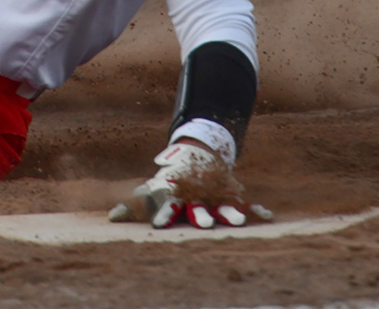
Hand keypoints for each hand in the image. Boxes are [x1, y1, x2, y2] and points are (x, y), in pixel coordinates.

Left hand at [108, 143, 273, 228]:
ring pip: (221, 202)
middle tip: (204, 224)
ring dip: (229, 212)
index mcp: (174, 193)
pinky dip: (254, 208)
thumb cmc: (167, 179)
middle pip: (196, 205)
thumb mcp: (150, 189)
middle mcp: (194, 193)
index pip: (167, 204)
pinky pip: (243, 200)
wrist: (193, 153)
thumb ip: (133, 204)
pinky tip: (267, 216)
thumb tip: (111, 218)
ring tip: (238, 223)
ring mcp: (213, 192)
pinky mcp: (229, 190)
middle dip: (200, 214)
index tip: (158, 225)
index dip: (164, 214)